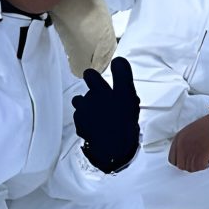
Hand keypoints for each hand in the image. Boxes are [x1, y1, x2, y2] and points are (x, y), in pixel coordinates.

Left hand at [73, 57, 139, 173]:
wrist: (113, 148)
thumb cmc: (123, 120)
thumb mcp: (128, 94)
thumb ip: (123, 75)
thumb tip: (118, 59)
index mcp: (99, 91)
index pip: (90, 75)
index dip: (94, 77)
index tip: (100, 80)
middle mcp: (87, 100)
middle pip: (86, 93)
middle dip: (93, 95)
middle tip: (105, 101)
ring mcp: (82, 115)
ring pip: (82, 106)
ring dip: (89, 108)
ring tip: (101, 115)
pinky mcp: (80, 128)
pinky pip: (82, 121)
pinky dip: (88, 122)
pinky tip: (98, 126)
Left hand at [169, 112, 208, 172]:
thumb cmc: (207, 125)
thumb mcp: (189, 131)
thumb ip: (183, 142)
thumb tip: (184, 154)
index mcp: (178, 139)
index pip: (172, 159)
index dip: (180, 161)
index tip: (187, 161)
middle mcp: (181, 147)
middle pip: (180, 165)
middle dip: (189, 165)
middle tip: (198, 160)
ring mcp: (190, 152)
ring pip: (190, 168)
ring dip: (198, 165)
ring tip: (205, 158)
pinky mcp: (200, 156)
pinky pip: (199, 167)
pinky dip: (204, 165)